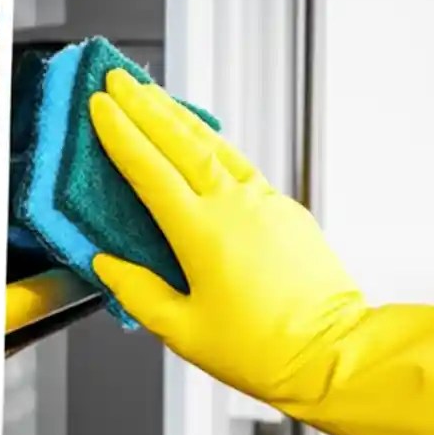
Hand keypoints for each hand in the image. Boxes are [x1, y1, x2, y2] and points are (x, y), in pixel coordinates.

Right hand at [89, 69, 367, 400]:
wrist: (334, 356)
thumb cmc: (261, 350)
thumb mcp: (181, 331)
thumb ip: (137, 292)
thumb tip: (107, 264)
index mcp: (202, 233)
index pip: (149, 170)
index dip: (120, 135)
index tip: (99, 106)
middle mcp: (234, 206)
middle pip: (180, 141)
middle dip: (144, 105)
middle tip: (118, 78)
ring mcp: (264, 203)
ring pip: (213, 145)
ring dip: (177, 116)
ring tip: (152, 94)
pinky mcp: (285, 210)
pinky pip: (239, 163)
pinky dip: (211, 142)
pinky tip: (199, 139)